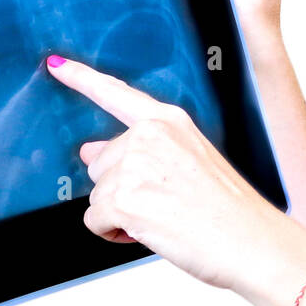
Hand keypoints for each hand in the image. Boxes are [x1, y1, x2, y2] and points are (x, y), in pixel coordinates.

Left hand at [46, 54, 293, 291]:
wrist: (250, 240)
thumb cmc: (229, 209)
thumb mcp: (188, 163)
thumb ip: (138, 151)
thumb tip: (90, 150)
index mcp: (169, 121)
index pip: (115, 93)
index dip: (81, 78)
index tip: (55, 65)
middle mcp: (148, 135)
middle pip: (100, 163)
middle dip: (120, 190)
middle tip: (164, 205)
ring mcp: (134, 165)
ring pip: (96, 195)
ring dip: (120, 215)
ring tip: (164, 220)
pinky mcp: (122, 199)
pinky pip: (95, 221)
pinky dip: (114, 234)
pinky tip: (149, 233)